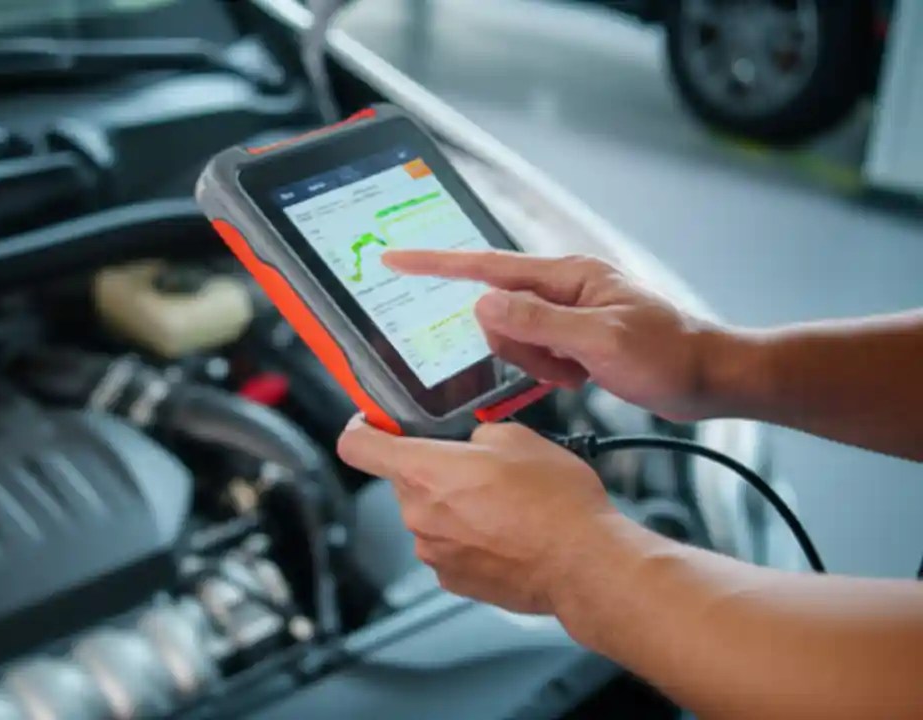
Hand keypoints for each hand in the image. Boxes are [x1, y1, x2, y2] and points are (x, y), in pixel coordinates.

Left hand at [336, 418, 621, 614]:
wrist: (583, 563)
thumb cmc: (554, 503)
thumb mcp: (517, 436)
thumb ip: (476, 432)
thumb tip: (470, 439)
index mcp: (424, 471)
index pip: (357, 446)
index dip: (363, 429)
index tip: (374, 425)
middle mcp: (417, 513)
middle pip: (403, 480)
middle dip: (434, 470)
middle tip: (478, 468)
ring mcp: (432, 551)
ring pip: (429, 514)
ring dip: (454, 506)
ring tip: (502, 505)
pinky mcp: (451, 579)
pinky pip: (448, 545)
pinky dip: (469, 537)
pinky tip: (506, 533)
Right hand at [383, 250, 727, 420]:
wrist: (710, 379)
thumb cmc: (668, 355)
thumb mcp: (601, 341)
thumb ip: (539, 322)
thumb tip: (483, 305)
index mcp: (567, 275)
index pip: (487, 266)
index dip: (436, 264)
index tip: (394, 259)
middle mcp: (562, 289)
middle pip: (497, 312)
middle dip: (518, 345)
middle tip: (562, 362)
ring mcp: (566, 314)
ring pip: (513, 338)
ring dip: (537, 362)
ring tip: (578, 370)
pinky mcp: (572, 339)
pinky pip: (534, 354)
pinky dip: (549, 372)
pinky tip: (582, 376)